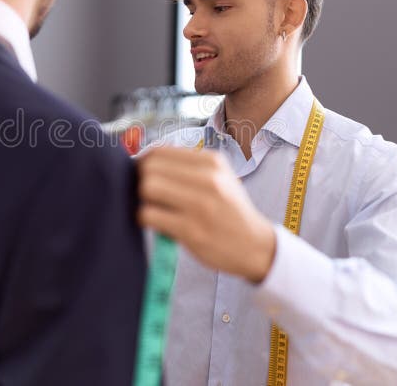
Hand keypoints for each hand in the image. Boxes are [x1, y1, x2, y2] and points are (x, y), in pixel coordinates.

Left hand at [136, 146, 275, 283]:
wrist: (255, 246)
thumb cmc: (229, 211)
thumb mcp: (219, 178)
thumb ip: (188, 167)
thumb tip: (144, 162)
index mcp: (213, 162)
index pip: (160, 150)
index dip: (145, 163)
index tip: (146, 176)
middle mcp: (208, 179)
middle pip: (150, 168)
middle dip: (141, 181)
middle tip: (149, 195)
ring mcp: (200, 205)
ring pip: (147, 188)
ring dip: (143, 200)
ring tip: (154, 208)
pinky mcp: (191, 230)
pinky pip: (149, 215)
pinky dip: (145, 218)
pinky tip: (156, 223)